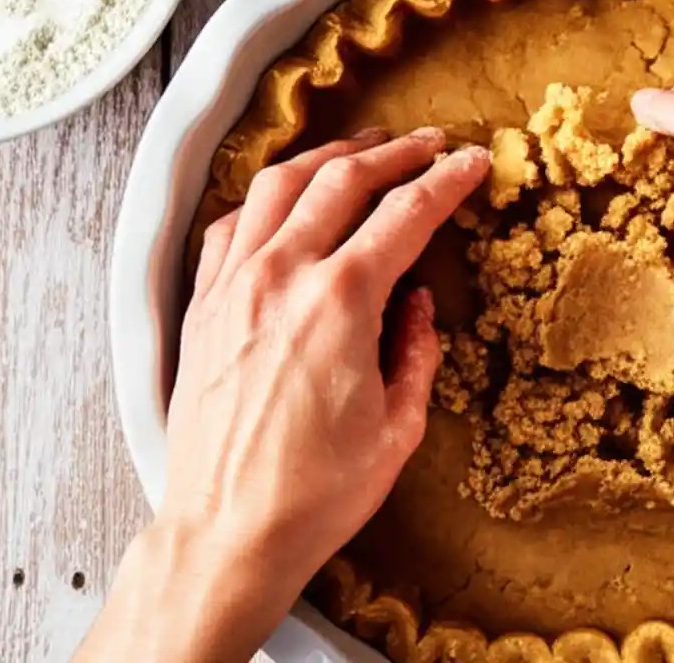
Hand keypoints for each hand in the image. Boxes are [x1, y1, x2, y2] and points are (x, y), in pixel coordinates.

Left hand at [163, 127, 487, 579]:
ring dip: (327, 156)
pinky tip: (284, 198)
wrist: (227, 531)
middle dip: (394, 152)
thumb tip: (420, 305)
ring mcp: (233, 286)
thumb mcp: (399, 427)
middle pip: (342, 179)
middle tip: (427, 142)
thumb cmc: (317, 491)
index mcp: (341, 301)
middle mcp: (282, 276)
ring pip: (279, 186)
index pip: (405, 214)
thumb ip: (418, 351)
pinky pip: (230, 224)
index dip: (446, 182)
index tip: (470, 163)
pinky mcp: (202, 306)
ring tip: (361, 148)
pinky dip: (264, 197)